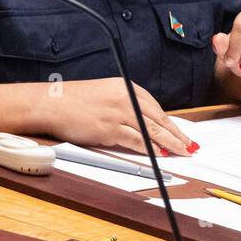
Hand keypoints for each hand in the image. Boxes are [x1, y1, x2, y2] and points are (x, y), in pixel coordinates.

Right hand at [44, 78, 196, 157]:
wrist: (51, 102)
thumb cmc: (73, 101)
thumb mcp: (104, 94)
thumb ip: (124, 105)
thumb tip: (143, 124)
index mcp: (126, 87)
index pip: (155, 107)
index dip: (171, 122)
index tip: (181, 132)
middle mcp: (125, 97)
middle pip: (159, 118)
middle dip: (177, 134)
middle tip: (190, 145)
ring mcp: (118, 112)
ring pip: (152, 130)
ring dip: (170, 143)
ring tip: (182, 152)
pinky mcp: (109, 128)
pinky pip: (136, 140)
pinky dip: (150, 148)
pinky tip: (160, 154)